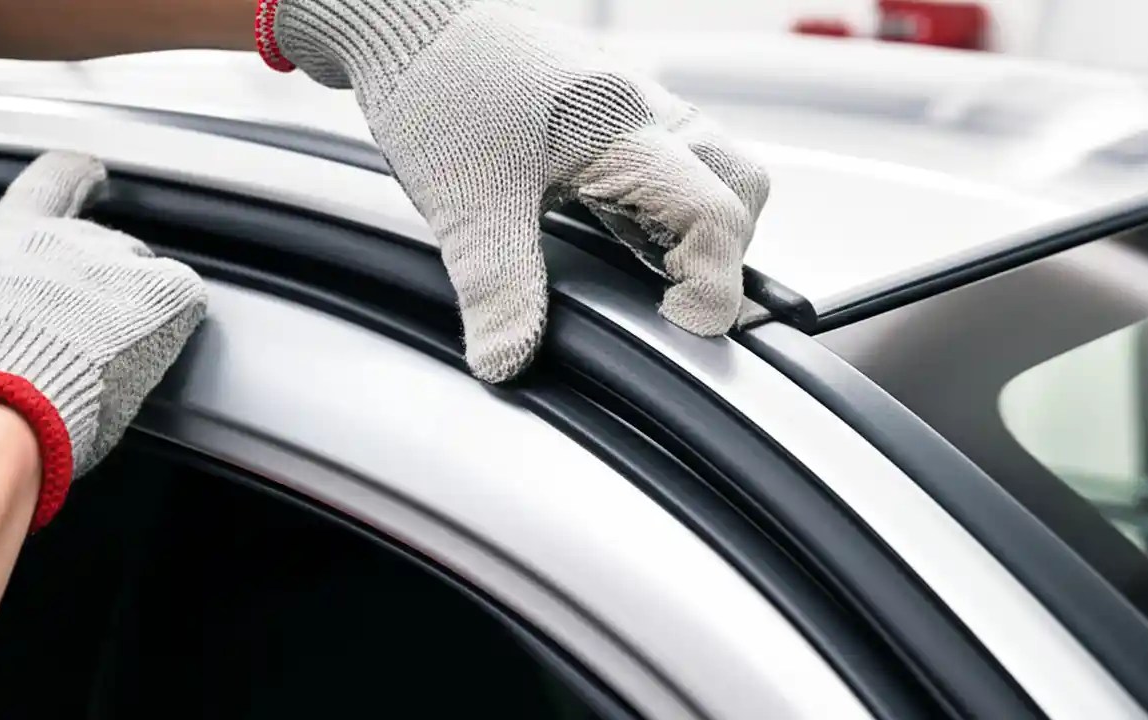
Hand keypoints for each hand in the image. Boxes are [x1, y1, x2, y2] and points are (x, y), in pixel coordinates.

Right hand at [0, 152, 206, 529]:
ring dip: (137, 309)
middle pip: (108, 242)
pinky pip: (186, 295)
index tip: (93, 175)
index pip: (54, 181)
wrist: (2, 402)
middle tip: (94, 332)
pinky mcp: (165, 293)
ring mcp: (120, 262)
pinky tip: (153, 349)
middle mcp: (69, 237)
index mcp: (11, 236)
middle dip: (108, 281)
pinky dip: (177, 321)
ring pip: (146, 275)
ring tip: (113, 358)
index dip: (78, 177)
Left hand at [275, 0, 769, 381]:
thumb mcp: (463, 207)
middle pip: (740, 186)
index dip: (712, 287)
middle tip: (669, 300)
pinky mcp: (614, 110)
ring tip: (645, 276)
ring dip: (695, 230)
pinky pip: (672, 160)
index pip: (715, 215)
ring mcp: (636, 106)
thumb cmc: (436, 90)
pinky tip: (620, 236)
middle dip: (721, 255)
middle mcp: (646, 111)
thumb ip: (496, 291)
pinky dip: (665, 209)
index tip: (678, 329)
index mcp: (623, 131)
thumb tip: (507, 363)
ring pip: (712, 169)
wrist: (407, 25)